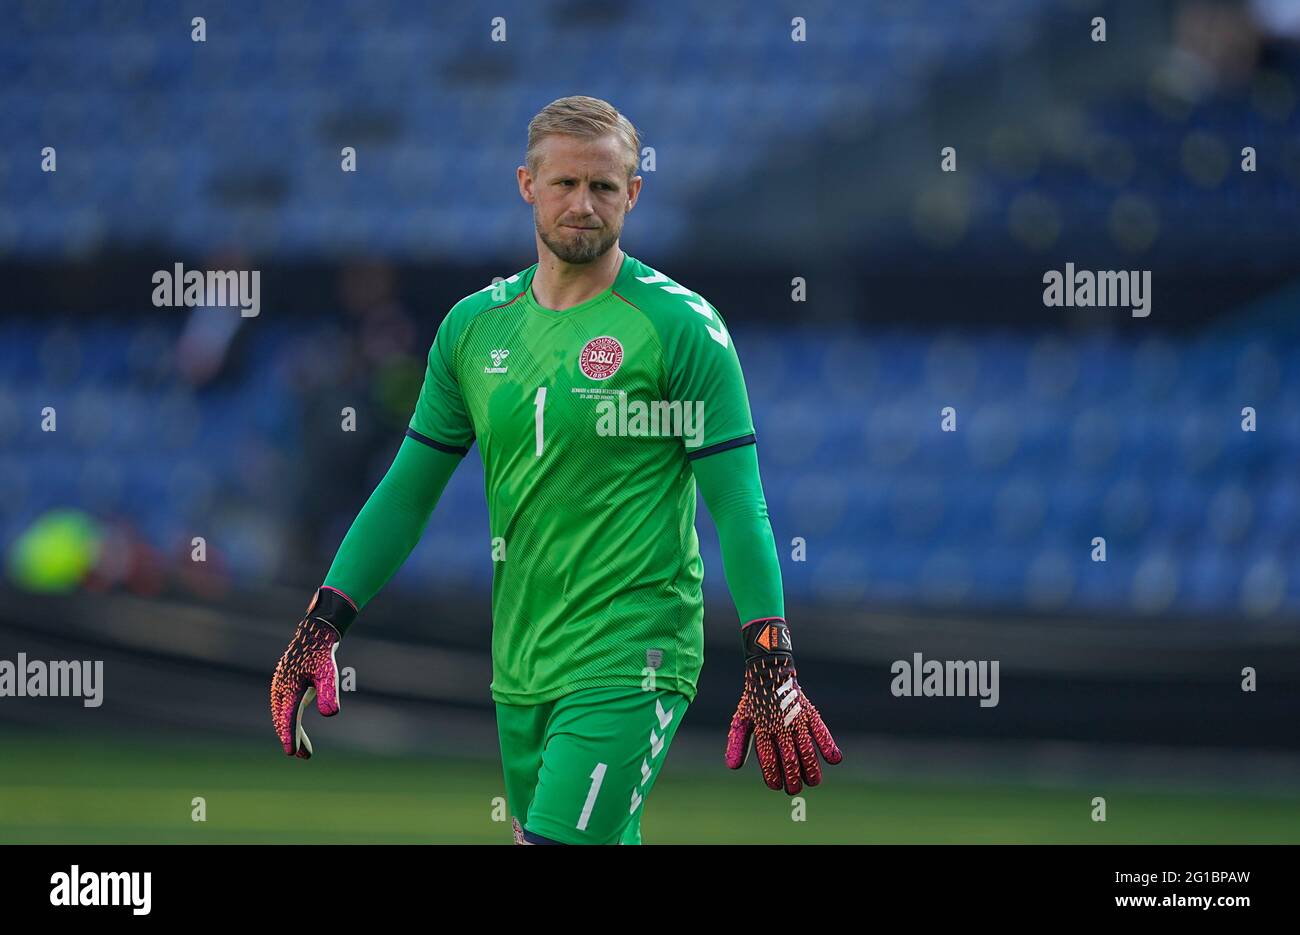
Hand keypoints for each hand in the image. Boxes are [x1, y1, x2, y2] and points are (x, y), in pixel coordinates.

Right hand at [270, 586, 355, 758]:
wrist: (313, 637)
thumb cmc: (322, 656)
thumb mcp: (328, 674)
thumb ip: (328, 693)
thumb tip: (330, 714)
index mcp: (289, 688)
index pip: (289, 717)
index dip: (291, 735)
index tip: (292, 752)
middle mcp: (280, 690)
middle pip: (283, 720)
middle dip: (291, 738)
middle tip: (302, 756)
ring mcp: (279, 689)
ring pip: (282, 717)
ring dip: (290, 733)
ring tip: (302, 752)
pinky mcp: (283, 689)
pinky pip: (284, 710)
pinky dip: (289, 723)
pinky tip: (298, 733)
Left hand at [724, 617, 841, 793]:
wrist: (770, 670)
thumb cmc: (755, 699)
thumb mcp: (742, 718)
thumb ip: (738, 742)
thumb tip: (732, 767)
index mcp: (763, 727)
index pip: (768, 758)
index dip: (772, 775)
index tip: (776, 786)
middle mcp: (780, 725)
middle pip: (788, 758)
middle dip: (792, 778)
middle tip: (794, 790)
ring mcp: (796, 719)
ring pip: (806, 749)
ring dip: (811, 769)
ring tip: (813, 782)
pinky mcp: (809, 712)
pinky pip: (821, 730)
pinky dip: (828, 745)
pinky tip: (835, 760)